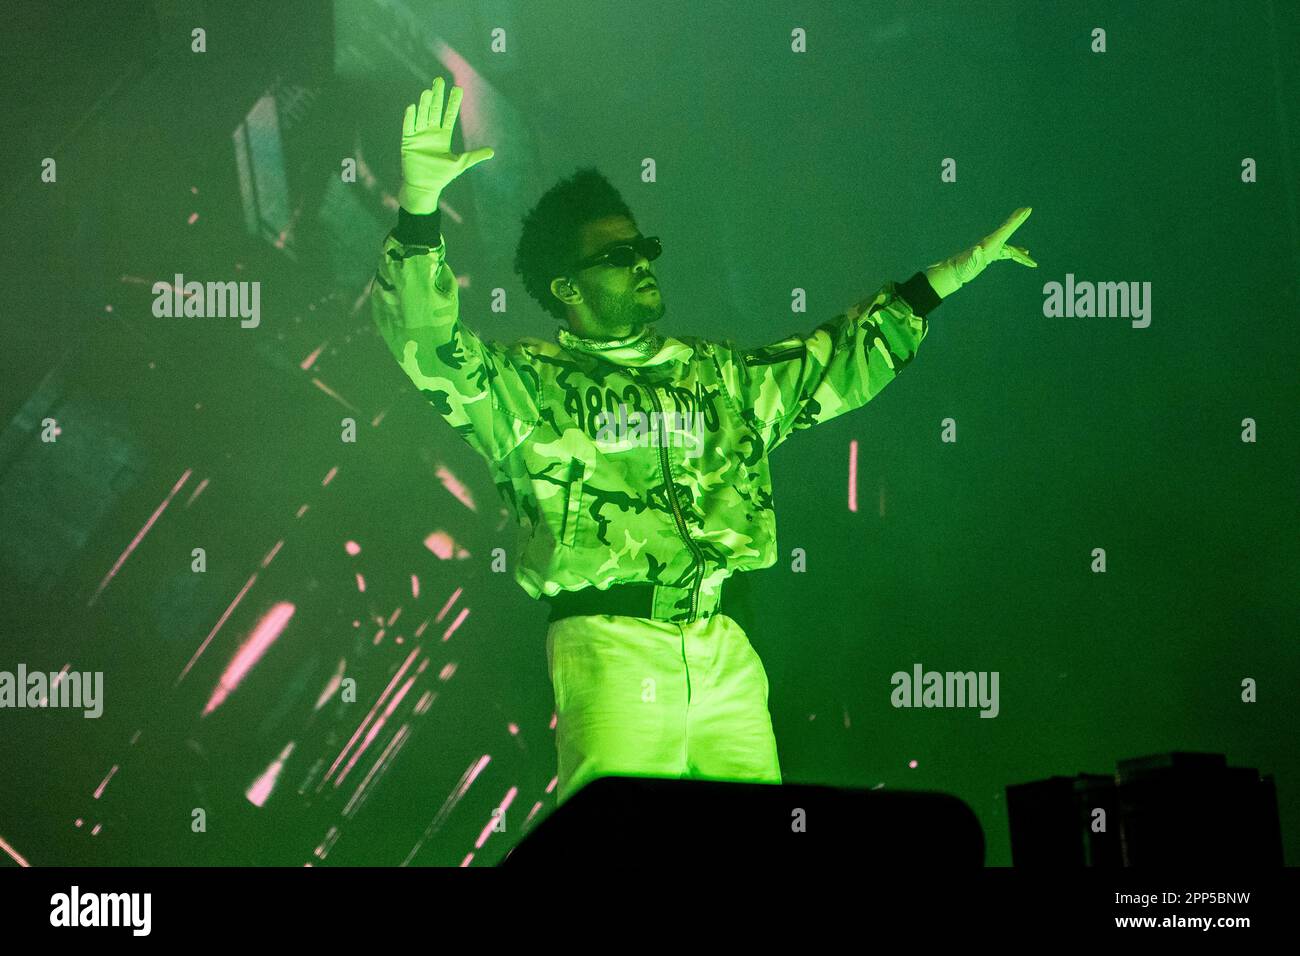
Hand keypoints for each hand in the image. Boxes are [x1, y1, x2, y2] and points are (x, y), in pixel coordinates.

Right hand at [398, 76, 495, 214]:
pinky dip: (410, 117)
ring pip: (422, 115)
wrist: (424, 187)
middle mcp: (431, 132)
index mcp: (443, 136)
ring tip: (428, 91)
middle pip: (434, 110)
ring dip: (424, 104)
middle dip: (437, 96)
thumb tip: (492, 152)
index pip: (449, 115)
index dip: (453, 102)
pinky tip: (413, 107)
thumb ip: (474, 156)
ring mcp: (419, 136)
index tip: (458, 89)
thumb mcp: (460, 164)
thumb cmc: (441, 176)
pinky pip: (408, 127)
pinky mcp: (408, 142)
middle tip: (439, 80)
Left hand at [924, 206, 1036, 298]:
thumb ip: (973, 256)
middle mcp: (991, 243)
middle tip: (1027, 209)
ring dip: (1021, 253)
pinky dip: (1016, 255)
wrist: (954, 272)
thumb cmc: (961, 267)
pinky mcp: (991, 255)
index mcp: (989, 242)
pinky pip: (1007, 254)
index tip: (1026, 209)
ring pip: (1011, 248)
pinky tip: (1024, 255)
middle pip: (1008, 231)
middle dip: (1018, 221)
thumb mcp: (967, 262)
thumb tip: (976, 250)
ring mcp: (992, 249)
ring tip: (1033, 258)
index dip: (1016, 219)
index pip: (1006, 229)